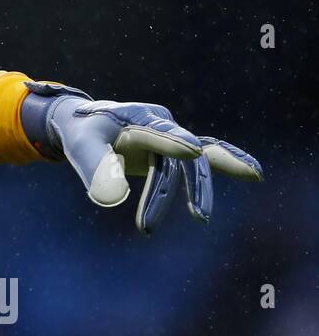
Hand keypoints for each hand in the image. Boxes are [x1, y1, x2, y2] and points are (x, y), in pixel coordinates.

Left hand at [20, 81, 263, 233]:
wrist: (86, 122)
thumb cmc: (82, 134)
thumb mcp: (82, 149)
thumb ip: (96, 169)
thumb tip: (114, 200)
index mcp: (135, 116)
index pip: (156, 133)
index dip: (174, 142)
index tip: (194, 151)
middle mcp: (159, 123)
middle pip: (176, 157)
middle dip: (178, 188)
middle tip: (188, 217)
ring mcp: (172, 134)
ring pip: (192, 164)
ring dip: (198, 191)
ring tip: (201, 218)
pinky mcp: (176, 148)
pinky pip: (207, 157)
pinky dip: (229, 163)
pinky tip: (255, 174)